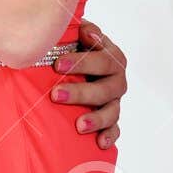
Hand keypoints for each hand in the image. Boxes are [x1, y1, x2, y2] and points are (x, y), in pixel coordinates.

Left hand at [49, 20, 127, 148]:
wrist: (74, 65)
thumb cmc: (74, 47)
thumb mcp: (77, 35)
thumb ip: (82, 30)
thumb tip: (86, 31)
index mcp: (111, 57)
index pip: (101, 59)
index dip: (81, 62)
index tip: (57, 65)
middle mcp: (116, 80)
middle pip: (106, 88)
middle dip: (81, 92)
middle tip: (55, 94)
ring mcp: (114, 101)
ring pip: (112, 111)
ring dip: (97, 118)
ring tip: (79, 125)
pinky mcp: (110, 119)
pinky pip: (114, 130)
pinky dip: (109, 136)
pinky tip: (99, 143)